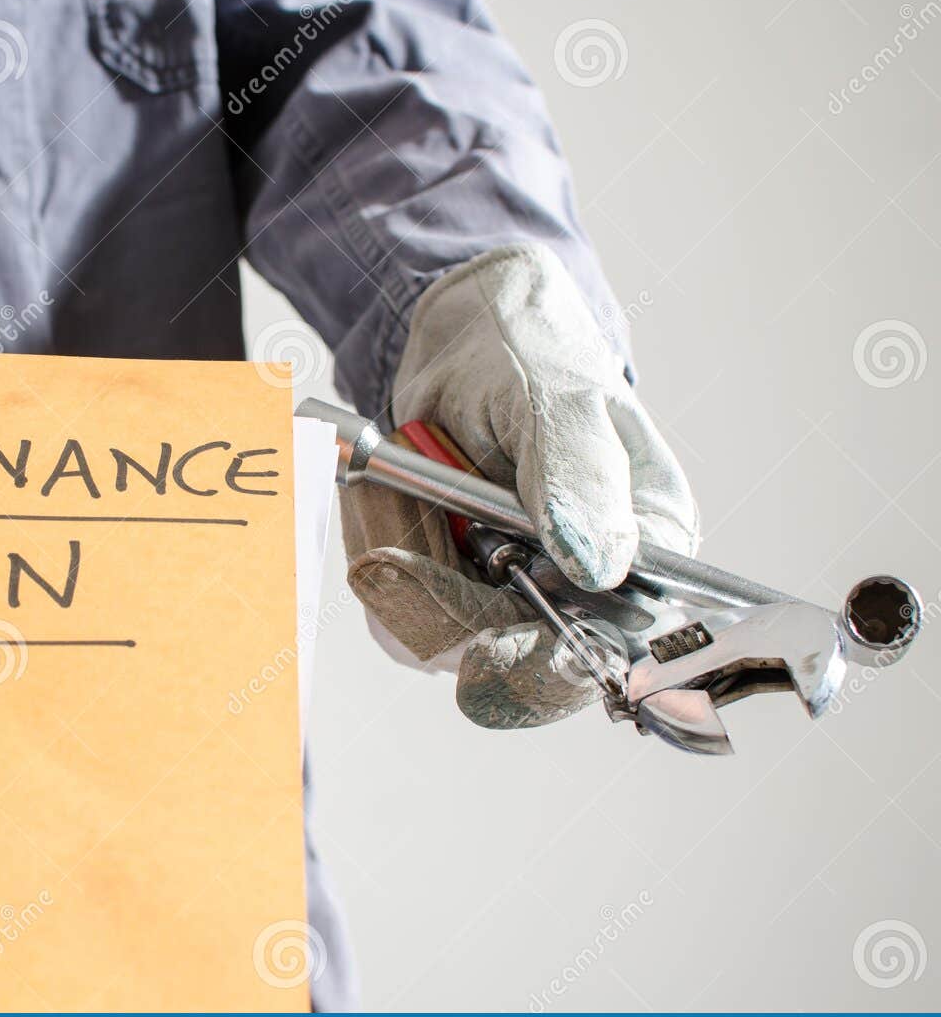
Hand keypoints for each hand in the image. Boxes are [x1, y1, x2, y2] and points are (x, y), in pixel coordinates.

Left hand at [341, 244, 697, 728]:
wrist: (462, 346)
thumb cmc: (532, 359)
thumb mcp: (559, 401)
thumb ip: (576, 476)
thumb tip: (597, 563)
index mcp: (640, 555)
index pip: (604, 654)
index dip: (541, 671)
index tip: (482, 651)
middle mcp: (578, 594)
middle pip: (502, 661)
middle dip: (437, 598)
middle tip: (390, 548)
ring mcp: (508, 598)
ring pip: (434, 636)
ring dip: (399, 557)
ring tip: (399, 482)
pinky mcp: (448, 591)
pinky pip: (392, 607)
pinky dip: (376, 547)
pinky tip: (386, 492)